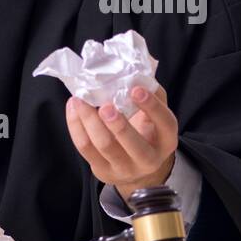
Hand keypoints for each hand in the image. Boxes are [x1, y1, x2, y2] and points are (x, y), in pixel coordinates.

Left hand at [64, 85, 177, 201]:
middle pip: (134, 145)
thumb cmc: (145, 130)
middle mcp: (149, 159)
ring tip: (80, 100)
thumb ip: (151, 92)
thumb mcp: (154, 113)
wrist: (134, 166)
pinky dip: (76, 126)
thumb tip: (136, 69)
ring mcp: (125, 168)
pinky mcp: (102, 170)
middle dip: (119, 125)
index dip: (152, 106)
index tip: (135, 89)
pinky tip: (74, 108)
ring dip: (90, 120)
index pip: (165, 123)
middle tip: (105, 106)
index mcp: (167, 140)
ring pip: (105, 145)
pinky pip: (85, 148)